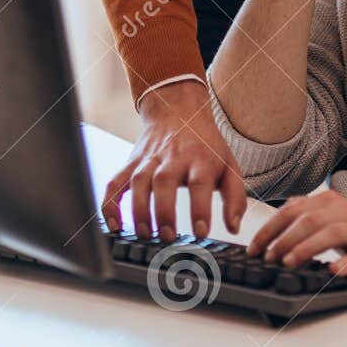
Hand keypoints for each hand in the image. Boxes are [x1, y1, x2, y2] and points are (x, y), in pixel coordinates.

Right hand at [102, 81, 247, 239]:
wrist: (177, 110)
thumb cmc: (205, 145)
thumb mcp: (229, 165)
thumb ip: (235, 197)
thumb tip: (233, 228)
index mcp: (200, 159)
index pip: (199, 183)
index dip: (200, 208)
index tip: (201, 232)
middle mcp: (173, 157)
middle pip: (164, 182)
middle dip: (164, 211)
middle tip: (167, 236)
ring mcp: (149, 159)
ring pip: (138, 182)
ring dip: (139, 209)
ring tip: (144, 234)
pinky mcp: (132, 163)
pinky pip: (116, 182)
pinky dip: (110, 203)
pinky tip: (113, 224)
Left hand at [245, 187, 346, 283]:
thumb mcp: (335, 218)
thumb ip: (308, 215)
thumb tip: (275, 222)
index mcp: (331, 201)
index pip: (292, 210)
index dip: (270, 228)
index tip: (253, 247)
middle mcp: (346, 212)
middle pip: (308, 219)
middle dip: (283, 239)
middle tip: (267, 257)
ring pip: (330, 234)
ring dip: (306, 248)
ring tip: (289, 263)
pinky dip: (345, 263)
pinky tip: (331, 271)